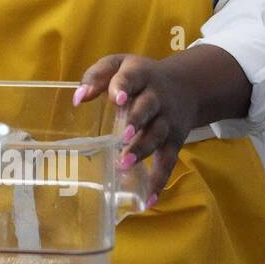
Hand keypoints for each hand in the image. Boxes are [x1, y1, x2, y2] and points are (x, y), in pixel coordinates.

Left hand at [75, 46, 251, 202]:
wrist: (187, 85)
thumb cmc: (138, 77)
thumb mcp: (118, 65)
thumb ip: (96, 77)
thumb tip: (77, 99)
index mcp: (139, 75)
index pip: (131, 79)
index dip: (123, 87)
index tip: (115, 98)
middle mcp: (157, 97)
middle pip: (148, 109)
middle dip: (136, 121)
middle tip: (122, 136)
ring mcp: (167, 121)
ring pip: (157, 136)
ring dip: (142, 151)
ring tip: (124, 164)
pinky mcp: (175, 141)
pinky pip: (169, 161)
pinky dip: (159, 180)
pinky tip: (148, 198)